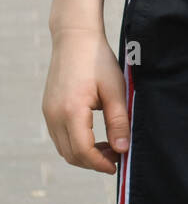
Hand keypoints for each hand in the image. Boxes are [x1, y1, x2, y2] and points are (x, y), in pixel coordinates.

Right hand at [43, 28, 130, 173]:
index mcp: (71, 111)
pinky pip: (59, 136)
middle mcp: (54, 115)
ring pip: (63, 148)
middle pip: (71, 154)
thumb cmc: (98, 61)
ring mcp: (48, 112)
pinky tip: (94, 136)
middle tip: (116, 156)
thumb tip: (123, 149)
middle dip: (93, 162)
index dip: (100, 163)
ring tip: (108, 146)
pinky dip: (75, 143)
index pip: (83, 151)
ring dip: (84, 154)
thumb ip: (118, 121)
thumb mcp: (115, 90)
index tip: (117, 166)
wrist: (75, 38)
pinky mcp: (48, 108)